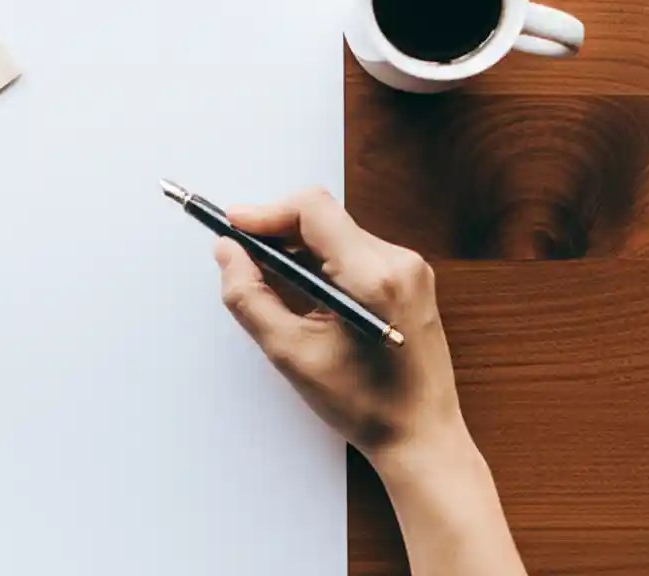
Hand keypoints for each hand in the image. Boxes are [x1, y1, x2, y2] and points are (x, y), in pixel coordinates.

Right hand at [215, 188, 527, 574]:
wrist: (422, 438)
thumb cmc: (363, 405)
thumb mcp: (290, 353)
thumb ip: (249, 296)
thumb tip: (226, 252)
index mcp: (373, 277)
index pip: (312, 209)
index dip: (265, 212)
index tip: (231, 228)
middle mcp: (398, 262)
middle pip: (323, 219)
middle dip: (276, 232)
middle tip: (240, 258)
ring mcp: (410, 269)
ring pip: (336, 235)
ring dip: (298, 250)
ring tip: (268, 280)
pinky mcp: (411, 280)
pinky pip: (355, 253)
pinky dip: (321, 263)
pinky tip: (303, 293)